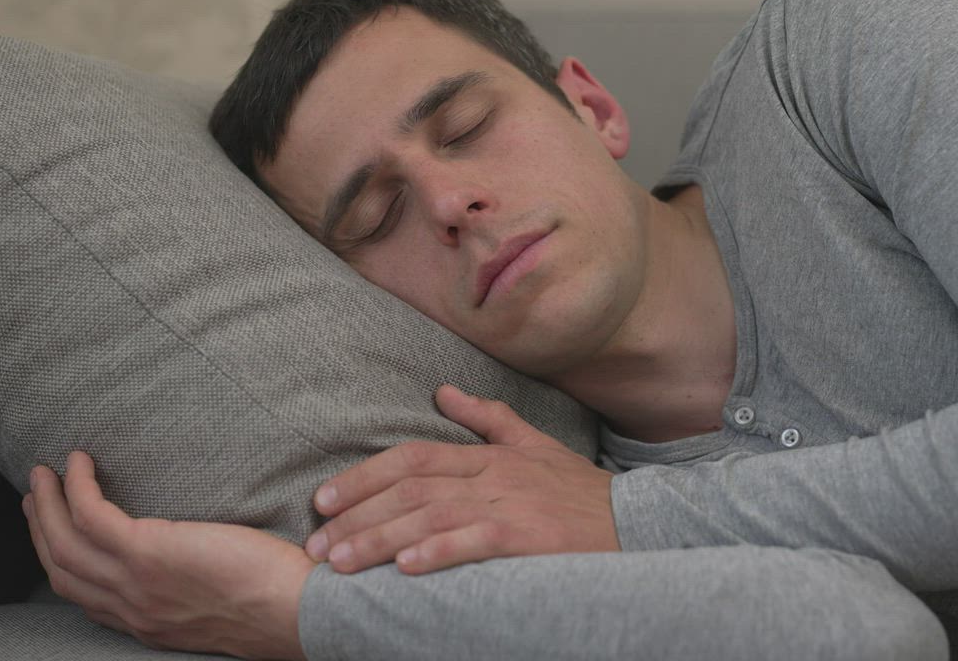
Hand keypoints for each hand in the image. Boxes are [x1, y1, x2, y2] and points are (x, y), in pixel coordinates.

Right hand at [24, 451, 313, 660]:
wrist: (291, 611)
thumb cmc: (274, 600)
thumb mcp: (213, 603)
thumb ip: (187, 586)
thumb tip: (190, 556)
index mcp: (144, 621)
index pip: (84, 594)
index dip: (61, 559)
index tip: (54, 531)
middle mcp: (130, 608)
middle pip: (62, 567)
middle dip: (40, 529)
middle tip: (34, 495)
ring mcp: (134, 583)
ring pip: (64, 541)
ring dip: (45, 504)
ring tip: (42, 473)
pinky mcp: (147, 552)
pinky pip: (91, 513)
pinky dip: (77, 486)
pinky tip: (79, 463)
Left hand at [305, 384, 617, 574]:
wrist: (639, 523)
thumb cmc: (580, 493)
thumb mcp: (535, 445)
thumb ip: (488, 419)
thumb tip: (444, 391)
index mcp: (487, 456)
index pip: (412, 458)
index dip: (364, 476)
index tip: (324, 500)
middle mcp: (492, 475)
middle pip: (410, 489)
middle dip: (357, 516)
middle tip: (317, 545)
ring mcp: (510, 505)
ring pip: (431, 516)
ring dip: (380, 540)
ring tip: (342, 565)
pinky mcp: (530, 537)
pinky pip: (477, 540)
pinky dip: (441, 552)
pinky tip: (407, 568)